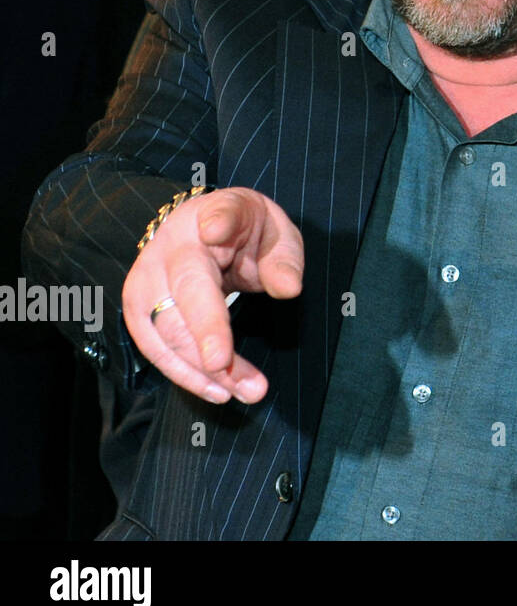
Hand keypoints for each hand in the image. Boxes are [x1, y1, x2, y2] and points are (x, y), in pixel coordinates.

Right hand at [122, 187, 302, 403]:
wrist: (200, 230)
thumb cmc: (245, 232)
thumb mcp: (275, 232)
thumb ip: (284, 258)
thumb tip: (289, 288)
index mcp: (212, 214)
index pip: (218, 217)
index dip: (218, 223)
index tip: (216, 230)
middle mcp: (171, 246)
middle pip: (187, 291)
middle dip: (211, 334)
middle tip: (238, 374)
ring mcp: (145, 279)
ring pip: (168, 329)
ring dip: (203, 368)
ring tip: (244, 392)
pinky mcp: (139, 310)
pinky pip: (156, 347)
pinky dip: (185, 374)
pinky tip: (217, 391)